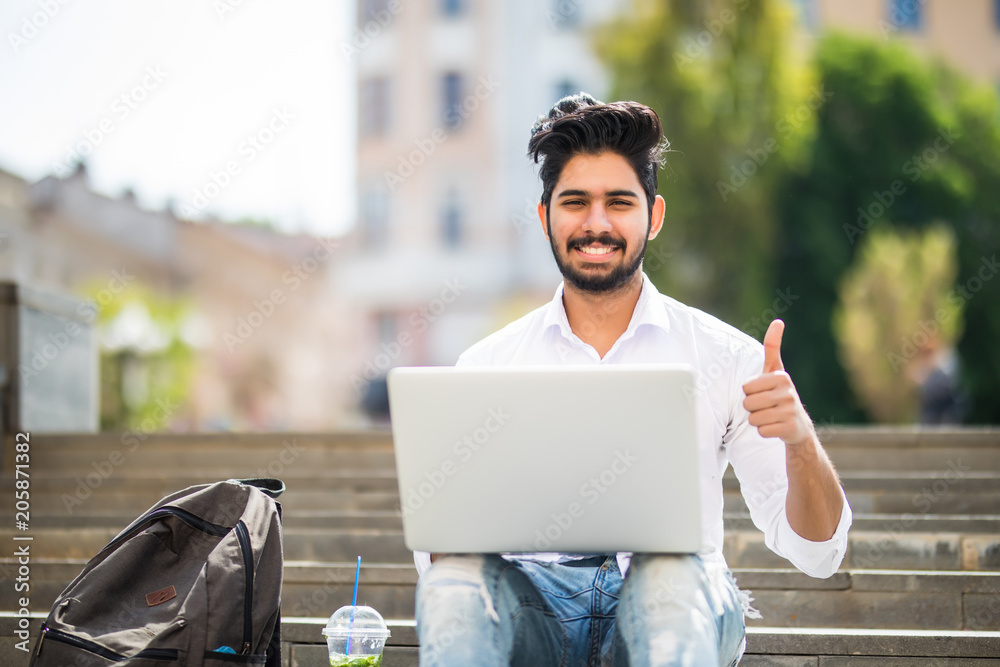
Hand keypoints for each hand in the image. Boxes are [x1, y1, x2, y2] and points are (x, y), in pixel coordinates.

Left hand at [741, 320, 815, 447]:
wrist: (798, 426)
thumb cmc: (780, 394)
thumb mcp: (775, 370)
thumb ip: (772, 346)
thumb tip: (778, 321)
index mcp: (782, 377)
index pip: (746, 387)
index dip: (749, 392)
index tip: (763, 391)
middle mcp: (789, 392)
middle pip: (748, 403)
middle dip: (752, 407)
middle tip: (766, 406)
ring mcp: (791, 411)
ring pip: (753, 418)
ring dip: (757, 420)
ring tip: (770, 416)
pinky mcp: (790, 429)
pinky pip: (761, 431)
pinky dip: (764, 431)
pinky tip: (775, 427)